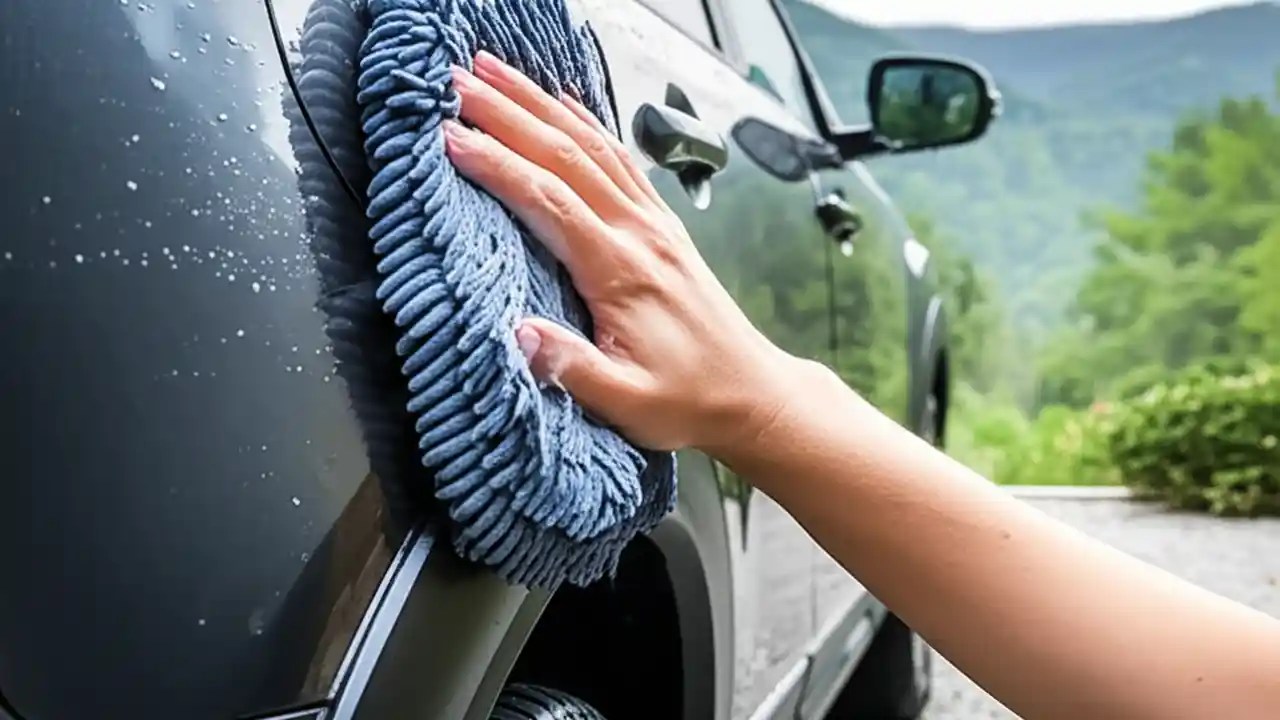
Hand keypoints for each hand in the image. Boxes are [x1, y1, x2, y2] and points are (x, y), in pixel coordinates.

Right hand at [446, 51, 801, 454]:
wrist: (751, 393)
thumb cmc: (689, 401)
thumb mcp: (627, 403)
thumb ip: (571, 369)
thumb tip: (518, 335)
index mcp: (622, 271)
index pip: (549, 200)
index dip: (497, 165)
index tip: (451, 136)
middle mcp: (640, 234)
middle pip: (567, 154)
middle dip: (509, 111)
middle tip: (459, 78)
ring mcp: (655, 224)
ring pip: (593, 145)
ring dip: (542, 103)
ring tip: (497, 70)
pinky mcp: (663, 226)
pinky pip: (621, 159)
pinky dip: (587, 123)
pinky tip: (564, 103)